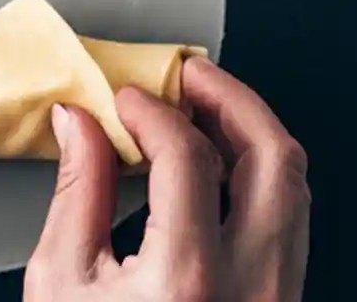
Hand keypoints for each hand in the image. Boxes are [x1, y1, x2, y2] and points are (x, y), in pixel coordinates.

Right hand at [25, 58, 309, 301]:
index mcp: (187, 278)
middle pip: (273, 156)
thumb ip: (76, 192)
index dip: (154, 110)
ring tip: (206, 109)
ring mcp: (279, 299)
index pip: (188, 156)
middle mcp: (251, 286)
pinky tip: (222, 164)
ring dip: (253, 133)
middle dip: (232, 98)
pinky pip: (291, 220)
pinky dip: (262, 176)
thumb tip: (80, 123)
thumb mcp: (61, 284)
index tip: (126, 98)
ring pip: (295, 186)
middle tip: (189, 75)